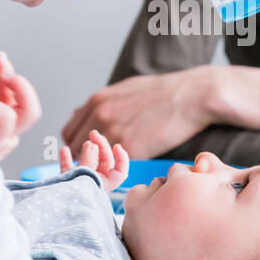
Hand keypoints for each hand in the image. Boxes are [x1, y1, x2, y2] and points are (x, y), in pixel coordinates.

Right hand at [58, 130, 129, 192]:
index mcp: (104, 184)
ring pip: (88, 163)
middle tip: (94, 135)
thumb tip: (92, 145)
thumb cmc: (73, 198)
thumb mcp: (85, 176)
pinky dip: (66, 159)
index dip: (121, 158)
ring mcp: (81, 182)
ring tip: (86, 143)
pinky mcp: (66, 182)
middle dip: (101, 147)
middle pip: (104, 162)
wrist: (53, 214)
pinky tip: (64, 150)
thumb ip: (89, 161)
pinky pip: (68, 169)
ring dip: (86, 151)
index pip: (120, 171)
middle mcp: (95, 182)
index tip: (116, 146)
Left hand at [61, 66, 220, 157]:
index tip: (89, 153)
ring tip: (116, 167)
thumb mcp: (125, 89)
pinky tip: (132, 166)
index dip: (78, 146)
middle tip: (102, 165)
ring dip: (101, 168)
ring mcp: (114, 132)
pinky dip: (120, 170)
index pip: (69, 133)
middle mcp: (100, 116)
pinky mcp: (131, 148)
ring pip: (93, 162)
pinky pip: (114, 167)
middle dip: (87, 159)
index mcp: (97, 101)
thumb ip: (103, 104)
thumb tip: (87, 114)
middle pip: (75, 150)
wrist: (190, 95)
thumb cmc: (163, 92)